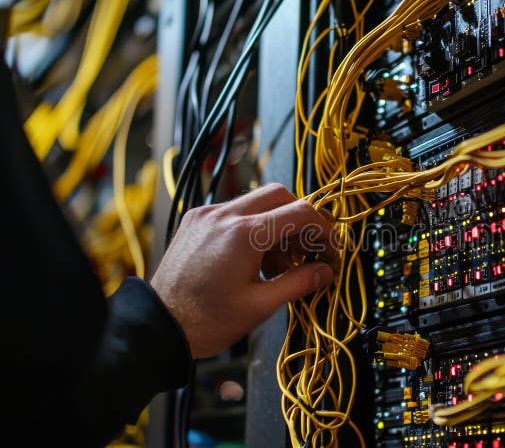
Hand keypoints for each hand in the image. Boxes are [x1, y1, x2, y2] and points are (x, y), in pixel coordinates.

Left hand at [151, 184, 335, 358]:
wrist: (158, 325)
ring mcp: (207, 216)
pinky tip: (255, 260)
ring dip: (277, 225)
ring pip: (256, 202)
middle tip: (308, 250)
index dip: (323, 230)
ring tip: (279, 264)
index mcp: (243, 234)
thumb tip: (324, 271)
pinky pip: (234, 212)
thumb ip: (298, 282)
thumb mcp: (260, 305)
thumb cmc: (205, 321)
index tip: (331, 249)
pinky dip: (253, 228)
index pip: (299, 212)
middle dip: (300, 220)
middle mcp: (224, 215)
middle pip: (279, 195)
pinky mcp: (196, 222)